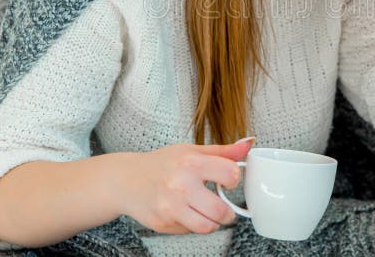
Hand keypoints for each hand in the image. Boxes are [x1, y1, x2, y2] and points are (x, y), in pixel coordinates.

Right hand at [116, 139, 253, 234]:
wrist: (126, 180)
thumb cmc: (161, 164)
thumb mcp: (191, 151)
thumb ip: (223, 151)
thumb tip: (248, 144)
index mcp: (191, 162)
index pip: (230, 174)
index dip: (234, 179)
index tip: (228, 180)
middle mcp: (180, 185)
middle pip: (220, 211)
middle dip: (227, 213)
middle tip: (223, 208)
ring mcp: (170, 207)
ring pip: (206, 227)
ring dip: (212, 222)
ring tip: (207, 212)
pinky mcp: (162, 223)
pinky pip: (189, 231)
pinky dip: (192, 225)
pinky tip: (185, 213)